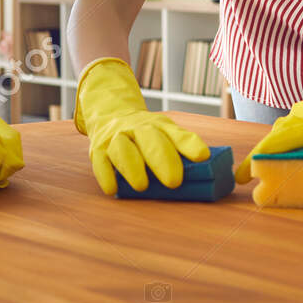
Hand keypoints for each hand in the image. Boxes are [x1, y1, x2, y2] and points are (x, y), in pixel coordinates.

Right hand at [74, 58, 209, 194]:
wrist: (110, 114)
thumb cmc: (145, 133)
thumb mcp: (164, 133)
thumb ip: (180, 148)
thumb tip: (204, 169)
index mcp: (159, 125)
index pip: (177, 134)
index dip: (190, 145)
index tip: (203, 156)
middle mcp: (138, 128)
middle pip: (150, 139)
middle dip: (162, 160)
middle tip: (174, 182)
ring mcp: (116, 137)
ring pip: (122, 147)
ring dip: (132, 167)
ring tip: (142, 186)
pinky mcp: (98, 149)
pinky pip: (100, 160)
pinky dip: (106, 175)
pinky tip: (113, 189)